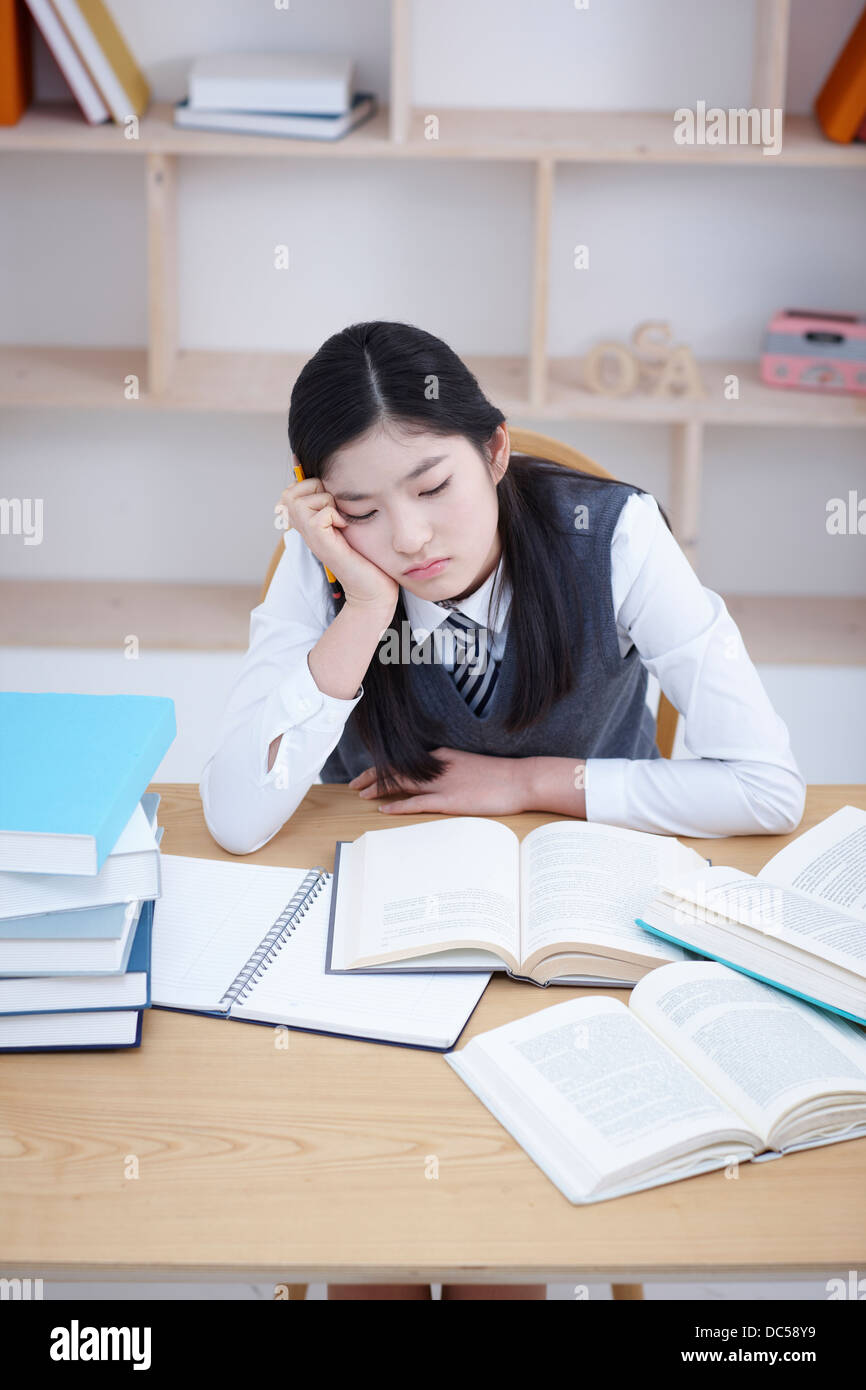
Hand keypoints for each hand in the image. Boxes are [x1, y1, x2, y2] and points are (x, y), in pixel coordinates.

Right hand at [278, 458, 398, 612]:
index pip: (291, 490)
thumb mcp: (349, 523)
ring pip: (301, 501)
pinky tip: (345, 528)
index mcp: (309, 523)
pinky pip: (320, 514)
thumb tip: (336, 478)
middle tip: (336, 509)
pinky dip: (334, 515)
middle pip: (290, 492)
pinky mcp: (321, 544)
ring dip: (326, 502)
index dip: (310, 486)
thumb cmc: (367, 556)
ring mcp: (311, 537)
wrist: (374, 590)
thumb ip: (337, 504)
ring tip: (341, 519)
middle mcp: (305, 530)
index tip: (332, 504)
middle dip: (316, 490)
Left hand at [348, 748, 531, 815]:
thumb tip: (437, 778)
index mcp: (442, 757)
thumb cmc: (500, 776)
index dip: (383, 767)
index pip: (405, 760)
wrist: (521, 780)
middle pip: (396, 769)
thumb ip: (451, 770)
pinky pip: (417, 802)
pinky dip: (398, 805)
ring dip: (379, 788)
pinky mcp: (449, 800)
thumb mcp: (471, 766)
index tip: (369, 773)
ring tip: (361, 794)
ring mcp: (443, 783)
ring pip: (401, 783)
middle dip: (372, 776)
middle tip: (354, 784)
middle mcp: (437, 766)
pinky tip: (383, 809)